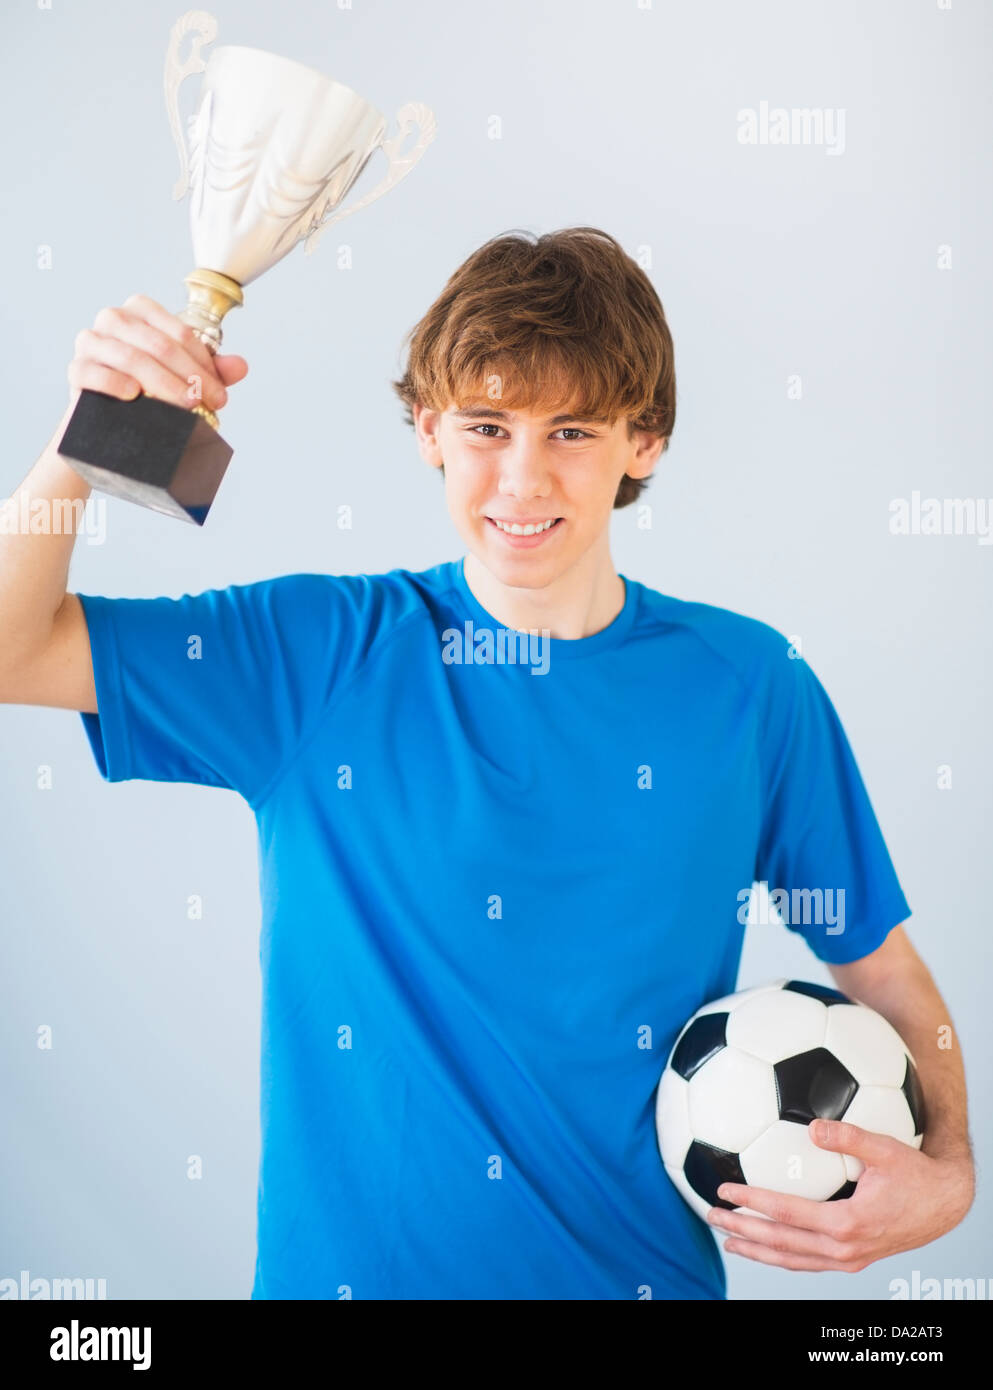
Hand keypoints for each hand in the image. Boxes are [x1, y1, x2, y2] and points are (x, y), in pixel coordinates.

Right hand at [67, 293, 247, 415]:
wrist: (109, 418)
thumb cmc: (150, 389)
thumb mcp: (183, 376)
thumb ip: (211, 370)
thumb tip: (241, 367)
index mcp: (141, 311)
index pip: (180, 332)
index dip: (204, 364)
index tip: (220, 394)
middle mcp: (113, 319)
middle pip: (159, 345)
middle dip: (190, 377)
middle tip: (209, 403)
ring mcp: (91, 342)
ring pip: (132, 358)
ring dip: (164, 384)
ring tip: (185, 405)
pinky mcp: (77, 369)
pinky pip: (94, 373)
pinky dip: (116, 384)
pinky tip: (134, 396)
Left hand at [706, 1118, 974, 1272]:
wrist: (944, 1204)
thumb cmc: (915, 1174)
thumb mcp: (886, 1149)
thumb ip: (849, 1137)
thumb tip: (813, 1126)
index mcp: (846, 1223)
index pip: (786, 1215)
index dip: (753, 1203)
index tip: (725, 1191)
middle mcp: (844, 1249)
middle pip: (781, 1243)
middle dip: (744, 1231)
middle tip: (711, 1215)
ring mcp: (848, 1260)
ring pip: (793, 1260)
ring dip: (758, 1250)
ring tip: (728, 1238)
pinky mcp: (853, 1260)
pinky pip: (809, 1262)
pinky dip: (782, 1256)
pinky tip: (766, 1245)